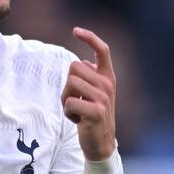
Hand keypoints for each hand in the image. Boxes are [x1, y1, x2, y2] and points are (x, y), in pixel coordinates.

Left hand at [62, 26, 116, 161]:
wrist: (101, 143)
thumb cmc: (93, 116)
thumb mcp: (95, 94)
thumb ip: (90, 78)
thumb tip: (81, 62)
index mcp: (108, 77)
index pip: (102, 50)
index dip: (89, 37)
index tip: (76, 30)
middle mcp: (107, 84)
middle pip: (74, 67)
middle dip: (67, 85)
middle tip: (74, 101)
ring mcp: (103, 98)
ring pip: (70, 84)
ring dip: (65, 99)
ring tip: (75, 110)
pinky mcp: (95, 112)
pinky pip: (70, 102)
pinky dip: (67, 112)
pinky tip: (77, 120)